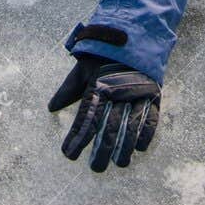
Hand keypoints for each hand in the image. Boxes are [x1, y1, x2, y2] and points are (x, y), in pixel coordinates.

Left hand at [47, 53, 160, 171]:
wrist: (132, 36)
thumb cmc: (102, 56)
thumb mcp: (82, 70)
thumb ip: (68, 90)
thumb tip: (51, 107)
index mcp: (98, 86)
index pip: (86, 117)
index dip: (78, 137)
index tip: (69, 155)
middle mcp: (117, 91)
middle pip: (109, 127)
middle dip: (102, 150)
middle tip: (96, 169)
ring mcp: (137, 93)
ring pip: (131, 126)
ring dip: (125, 147)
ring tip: (119, 163)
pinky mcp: (153, 94)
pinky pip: (151, 117)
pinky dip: (146, 134)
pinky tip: (141, 148)